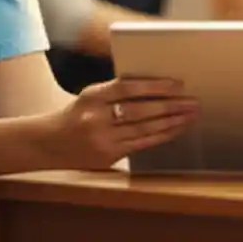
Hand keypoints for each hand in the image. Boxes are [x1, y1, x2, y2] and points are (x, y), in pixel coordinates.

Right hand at [39, 78, 197, 169]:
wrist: (49, 143)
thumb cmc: (77, 113)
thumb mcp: (91, 95)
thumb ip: (117, 90)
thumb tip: (158, 86)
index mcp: (92, 96)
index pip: (127, 88)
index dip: (154, 86)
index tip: (177, 85)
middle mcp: (96, 119)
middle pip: (140, 111)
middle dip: (171, 106)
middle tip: (193, 102)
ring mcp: (102, 141)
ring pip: (144, 130)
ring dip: (172, 123)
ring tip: (191, 115)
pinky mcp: (108, 157)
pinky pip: (141, 145)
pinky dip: (162, 136)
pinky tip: (176, 130)